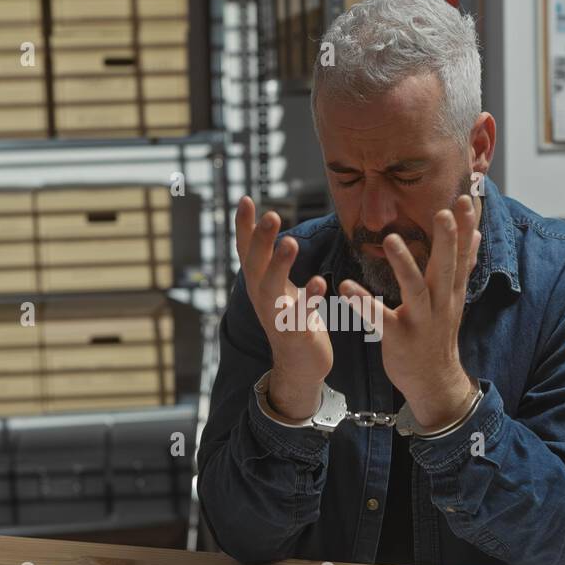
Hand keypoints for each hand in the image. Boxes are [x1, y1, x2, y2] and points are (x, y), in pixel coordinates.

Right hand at [234, 196, 332, 419]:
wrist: (299, 365)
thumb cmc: (290, 317)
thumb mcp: (276, 284)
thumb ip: (270, 257)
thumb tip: (262, 220)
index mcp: (258, 283)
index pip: (246, 250)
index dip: (244, 227)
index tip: (245, 199)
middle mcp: (262, 297)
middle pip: (256, 265)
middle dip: (261, 240)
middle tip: (271, 215)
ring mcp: (277, 316)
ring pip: (272, 289)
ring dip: (280, 266)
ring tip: (290, 242)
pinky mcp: (297, 334)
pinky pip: (301, 315)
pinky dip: (309, 299)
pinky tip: (320, 282)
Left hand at [339, 195, 481, 428]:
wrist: (433, 380)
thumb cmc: (439, 333)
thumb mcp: (455, 298)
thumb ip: (463, 265)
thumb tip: (477, 235)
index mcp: (450, 290)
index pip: (461, 254)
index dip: (465, 227)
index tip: (466, 199)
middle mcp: (439, 303)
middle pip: (445, 267)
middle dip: (447, 240)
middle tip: (444, 212)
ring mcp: (420, 321)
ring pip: (414, 290)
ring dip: (403, 264)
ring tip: (390, 239)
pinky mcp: (397, 338)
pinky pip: (379, 319)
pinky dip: (363, 304)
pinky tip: (347, 287)